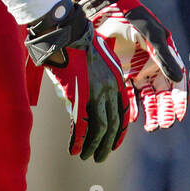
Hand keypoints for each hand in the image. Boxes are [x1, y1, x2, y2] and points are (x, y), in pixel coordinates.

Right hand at [25, 0, 135, 160]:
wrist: (67, 34)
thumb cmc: (78, 43)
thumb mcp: (98, 60)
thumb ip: (99, 79)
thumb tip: (90, 97)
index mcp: (115, 80)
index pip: (122, 113)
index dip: (119, 132)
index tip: (114, 144)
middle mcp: (109, 89)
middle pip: (112, 124)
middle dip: (107, 144)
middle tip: (100, 157)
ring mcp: (95, 93)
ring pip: (99, 128)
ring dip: (93, 146)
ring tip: (86, 157)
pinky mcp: (79, 96)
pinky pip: (82, 125)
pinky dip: (79, 140)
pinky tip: (74, 150)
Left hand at [75, 0, 187, 130]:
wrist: (106, 11)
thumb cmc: (133, 20)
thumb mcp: (152, 36)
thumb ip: (163, 56)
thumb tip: (178, 78)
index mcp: (164, 58)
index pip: (176, 84)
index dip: (179, 101)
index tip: (179, 116)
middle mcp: (152, 67)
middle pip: (162, 95)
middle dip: (164, 111)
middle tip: (164, 125)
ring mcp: (136, 71)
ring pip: (146, 98)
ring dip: (149, 112)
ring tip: (151, 127)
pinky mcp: (120, 73)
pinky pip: (127, 94)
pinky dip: (131, 106)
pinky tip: (131, 118)